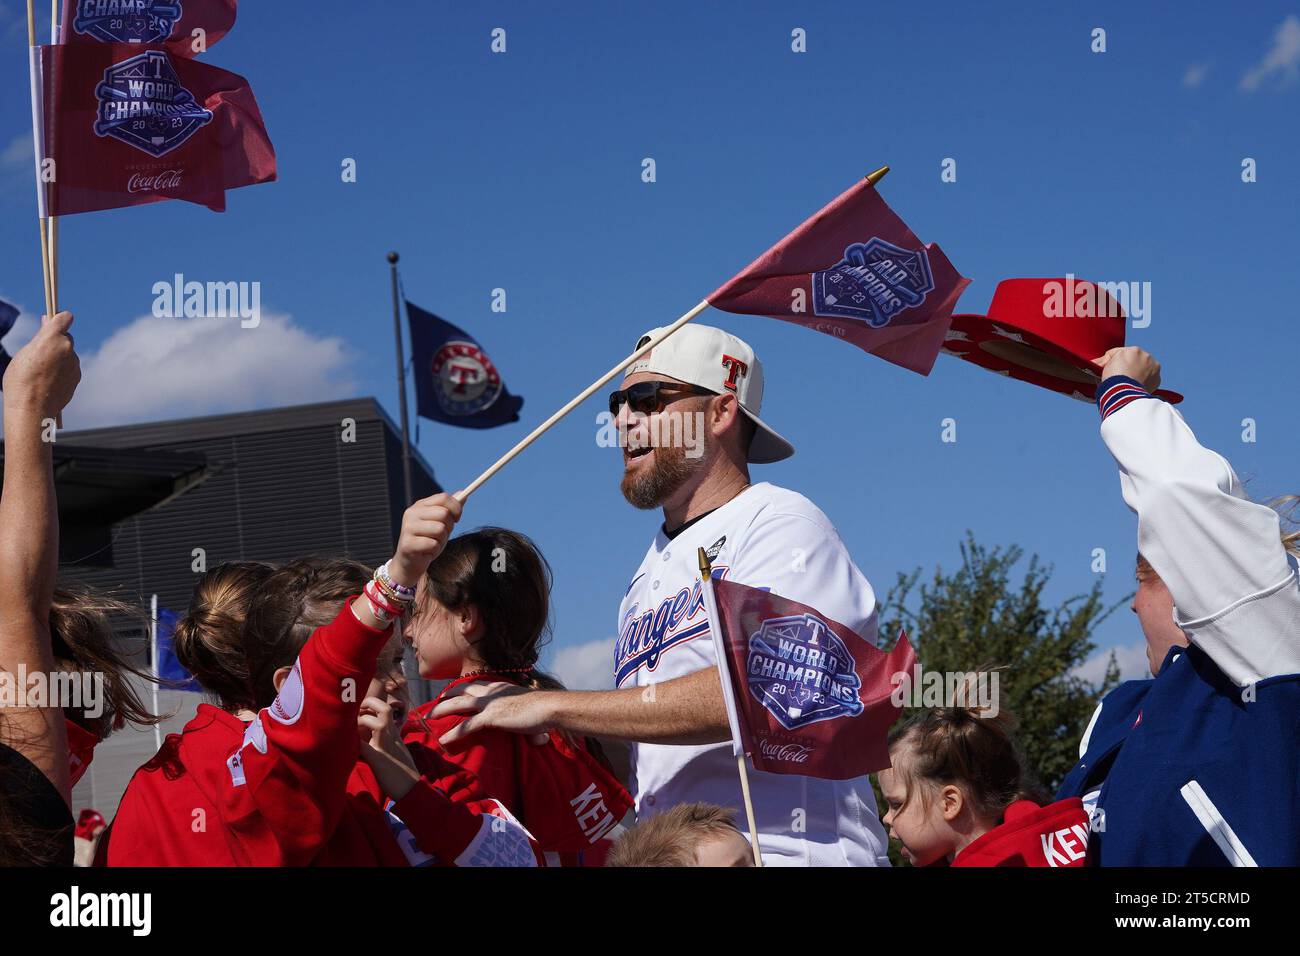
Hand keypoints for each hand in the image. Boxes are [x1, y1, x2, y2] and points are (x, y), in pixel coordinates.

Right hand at [2, 312, 79, 417]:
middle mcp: (67, 348)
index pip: (65, 318)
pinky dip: (63, 370)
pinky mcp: (78, 376)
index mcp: (52, 338)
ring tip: (42, 371)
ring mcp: (74, 363)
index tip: (53, 321)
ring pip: (68, 354)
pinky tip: (50, 380)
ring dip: (59, 357)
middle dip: (57, 341)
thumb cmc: (21, 379)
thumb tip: (48, 322)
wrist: (33, 409)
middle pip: (66, 337)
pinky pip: (70, 367)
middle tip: (42, 350)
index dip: (60, 318)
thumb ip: (39, 338)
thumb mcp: (25, 353)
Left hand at [358, 696, 418, 799]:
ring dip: (360, 720)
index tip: (361, 708)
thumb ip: (388, 740)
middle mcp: (392, 735)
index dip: (372, 704)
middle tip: (355, 711)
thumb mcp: (398, 750)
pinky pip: (362, 745)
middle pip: (384, 708)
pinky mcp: (378, 758)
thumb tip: (374, 737)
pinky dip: (352, 742)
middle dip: (368, 704)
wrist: (412, 788)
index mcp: (395, 733)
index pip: (386, 709)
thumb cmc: (403, 772)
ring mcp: (386, 745)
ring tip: (350, 727)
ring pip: (376, 722)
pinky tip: (343, 745)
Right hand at [388, 492, 462, 586]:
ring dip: (441, 540)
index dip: (456, 508)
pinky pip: (433, 544)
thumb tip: (463, 493)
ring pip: (440, 529)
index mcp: (420, 505)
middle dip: (449, 527)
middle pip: (444, 513)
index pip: (443, 497)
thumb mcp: (440, 523)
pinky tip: (426, 551)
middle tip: (441, 535)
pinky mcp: (408, 543)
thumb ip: (450, 509)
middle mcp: (411, 514)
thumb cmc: (427, 540)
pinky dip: (434, 550)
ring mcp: (408, 528)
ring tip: (433, 543)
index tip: (457, 518)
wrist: (410, 563)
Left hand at [431, 681, 552, 747]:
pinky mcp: (490, 717)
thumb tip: (536, 736)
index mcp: (500, 687)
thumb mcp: (528, 707)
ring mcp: (489, 704)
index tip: (450, 692)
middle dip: (446, 697)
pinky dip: (453, 732)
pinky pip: (467, 726)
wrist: (549, 708)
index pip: (475, 685)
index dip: (461, 688)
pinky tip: (443, 739)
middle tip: (434, 704)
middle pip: (462, 691)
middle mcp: (491, 692)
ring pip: (458, 704)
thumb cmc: (543, 710)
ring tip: (429, 718)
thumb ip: (525, 717)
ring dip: (441, 710)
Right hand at [1093, 346, 1160, 391]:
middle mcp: (1147, 356)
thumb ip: (1106, 360)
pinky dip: (1143, 382)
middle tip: (1118, 377)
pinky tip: (1135, 386)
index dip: (1112, 361)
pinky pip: (1149, 379)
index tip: (1108, 370)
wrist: (1124, 393)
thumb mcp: (1104, 365)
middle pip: (1134, 360)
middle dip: (1128, 366)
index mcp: (1134, 350)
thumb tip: (1097, 363)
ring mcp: (1154, 368)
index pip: (1121, 353)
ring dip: (1137, 373)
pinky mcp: (1157, 380)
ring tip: (1127, 382)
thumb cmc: (1113, 378)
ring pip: (1143, 369)